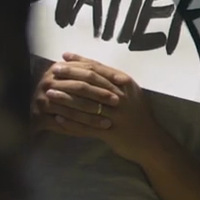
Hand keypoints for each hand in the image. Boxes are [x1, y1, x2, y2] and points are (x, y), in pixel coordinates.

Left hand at [39, 54, 164, 163]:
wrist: (150, 141)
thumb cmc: (138, 114)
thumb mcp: (131, 92)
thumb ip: (114, 80)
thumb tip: (91, 65)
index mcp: (126, 84)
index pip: (99, 69)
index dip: (79, 63)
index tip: (62, 58)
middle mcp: (121, 97)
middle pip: (90, 83)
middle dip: (69, 76)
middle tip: (52, 72)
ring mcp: (116, 115)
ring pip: (86, 104)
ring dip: (65, 97)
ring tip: (49, 93)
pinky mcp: (111, 132)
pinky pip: (86, 126)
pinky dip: (71, 121)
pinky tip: (57, 118)